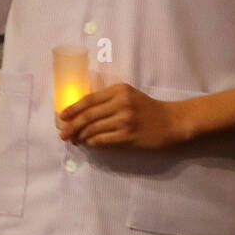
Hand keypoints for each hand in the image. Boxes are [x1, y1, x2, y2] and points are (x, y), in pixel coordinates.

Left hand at [59, 83, 186, 149]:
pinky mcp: (129, 137)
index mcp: (118, 90)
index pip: (89, 99)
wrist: (172, 122)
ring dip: (81, 136)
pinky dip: (93, 143)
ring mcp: (125, 121)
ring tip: (75, 140)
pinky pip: (104, 140)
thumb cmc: (148, 108)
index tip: (62, 116)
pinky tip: (88, 144)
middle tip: (63, 133)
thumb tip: (82, 111)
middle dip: (72, 125)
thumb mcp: (128, 95)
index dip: (73, 109)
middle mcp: (120, 104)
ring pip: (94, 129)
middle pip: (88, 115)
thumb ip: (108, 99)